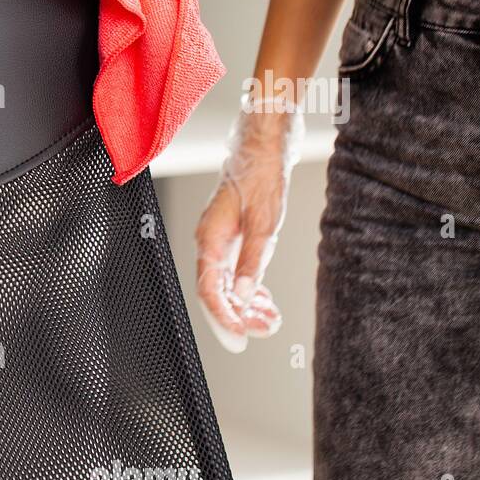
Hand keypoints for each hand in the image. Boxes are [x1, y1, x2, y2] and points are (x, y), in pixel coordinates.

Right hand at [195, 95, 304, 352]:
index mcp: (210, 240)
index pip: (210, 291)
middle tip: (264, 330)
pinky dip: (248, 287)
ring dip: (246, 303)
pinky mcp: (230, 235)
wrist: (264, 143)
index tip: (241, 336)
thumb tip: (247, 297)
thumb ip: (253, 262)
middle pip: (217, 291)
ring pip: (226, 283)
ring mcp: (218, 239)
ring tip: (270, 318)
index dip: (224, 318)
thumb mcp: (264, 223)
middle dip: (239, 315)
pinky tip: (263, 297)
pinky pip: (233, 270)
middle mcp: (209, 242)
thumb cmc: (261, 174)